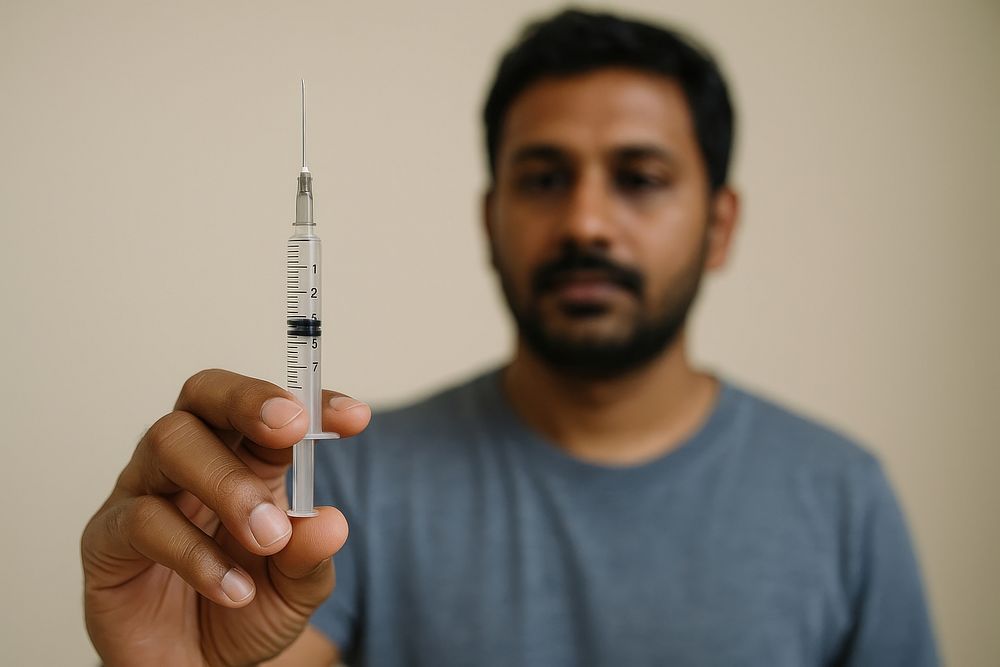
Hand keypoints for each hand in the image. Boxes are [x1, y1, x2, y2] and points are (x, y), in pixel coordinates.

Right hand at [81, 369, 370, 665]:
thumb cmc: (244, 609)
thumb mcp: (295, 589)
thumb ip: (310, 557)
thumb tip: (330, 523)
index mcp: (246, 457)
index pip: (271, 409)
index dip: (312, 403)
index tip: (354, 417)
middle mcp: (192, 460)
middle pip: (205, 394)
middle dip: (249, 401)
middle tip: (291, 431)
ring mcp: (145, 491)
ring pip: (169, 441)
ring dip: (227, 483)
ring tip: (266, 539)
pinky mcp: (108, 536)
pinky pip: (143, 520)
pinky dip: (195, 554)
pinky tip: (233, 589)